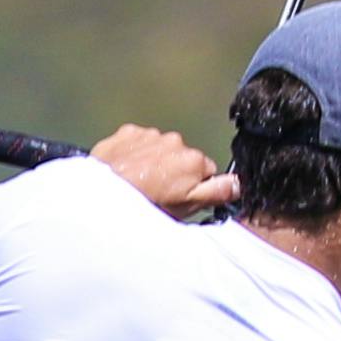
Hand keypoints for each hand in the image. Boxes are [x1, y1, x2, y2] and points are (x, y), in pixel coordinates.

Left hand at [94, 124, 237, 218]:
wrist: (101, 195)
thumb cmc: (144, 205)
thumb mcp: (187, 207)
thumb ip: (217, 192)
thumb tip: (239, 183)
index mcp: (194, 160)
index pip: (207, 171)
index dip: (194, 186)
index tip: (180, 197)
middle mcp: (176, 141)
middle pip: (183, 158)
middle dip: (174, 172)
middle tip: (157, 193)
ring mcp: (150, 135)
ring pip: (160, 150)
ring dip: (154, 163)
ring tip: (139, 183)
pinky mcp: (128, 133)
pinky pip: (138, 142)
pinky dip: (134, 154)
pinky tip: (126, 171)